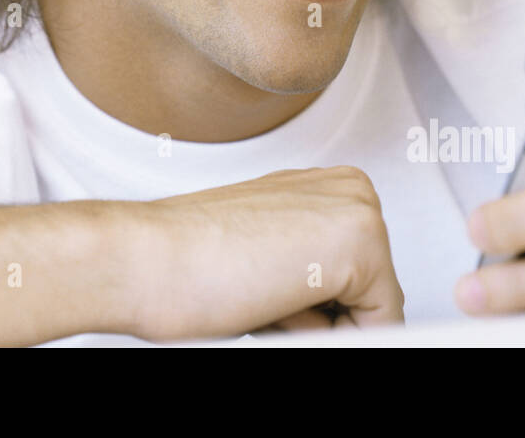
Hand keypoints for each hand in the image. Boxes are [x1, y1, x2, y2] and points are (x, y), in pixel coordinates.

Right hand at [129, 166, 404, 340]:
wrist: (143, 259)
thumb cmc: (182, 263)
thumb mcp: (267, 257)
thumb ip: (308, 265)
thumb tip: (338, 308)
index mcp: (326, 187)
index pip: (356, 280)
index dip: (309, 307)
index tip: (265, 290)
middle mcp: (349, 190)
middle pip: (368, 294)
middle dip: (319, 315)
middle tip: (258, 292)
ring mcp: (358, 212)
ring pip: (371, 312)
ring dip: (316, 323)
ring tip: (262, 294)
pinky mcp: (362, 244)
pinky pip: (382, 328)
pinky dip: (327, 337)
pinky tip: (277, 302)